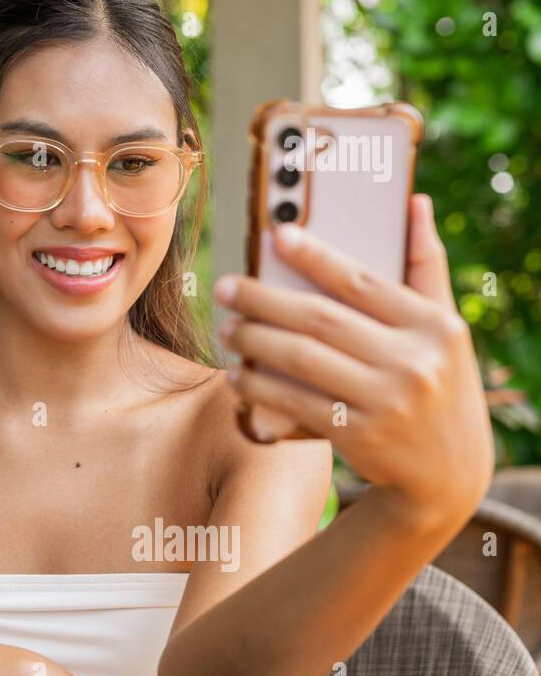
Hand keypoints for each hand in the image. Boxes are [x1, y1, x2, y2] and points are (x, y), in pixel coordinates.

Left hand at [213, 193, 493, 524]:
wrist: (449, 474)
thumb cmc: (437, 383)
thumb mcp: (444, 327)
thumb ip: (426, 265)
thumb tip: (414, 201)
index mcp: (435, 325)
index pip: (362, 282)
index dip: (315, 257)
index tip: (276, 236)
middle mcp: (415, 362)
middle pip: (320, 319)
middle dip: (263, 300)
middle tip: (226, 288)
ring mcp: (387, 402)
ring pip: (301, 359)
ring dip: (254, 341)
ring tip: (226, 328)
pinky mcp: (361, 437)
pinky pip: (295, 402)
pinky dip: (259, 386)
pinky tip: (237, 375)